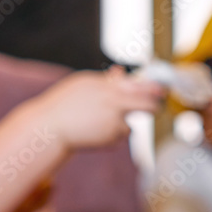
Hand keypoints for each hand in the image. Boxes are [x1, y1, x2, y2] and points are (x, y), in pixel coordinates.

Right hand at [29, 66, 162, 149]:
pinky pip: (117, 136)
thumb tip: (121, 72)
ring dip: (120, 125)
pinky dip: (110, 135)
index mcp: (108, 86)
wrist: (49, 128)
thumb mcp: (83, 84)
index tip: (161, 90)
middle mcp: (114, 103)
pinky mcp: (111, 139)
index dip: (154, 88)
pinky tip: (92, 132)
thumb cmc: (63, 103)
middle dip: (154, 107)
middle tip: (155, 107)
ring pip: (128, 126)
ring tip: (96, 123)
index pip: (141, 85)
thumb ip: (105, 80)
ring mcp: (114, 123)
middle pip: (147, 105)